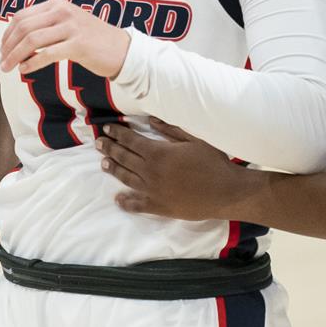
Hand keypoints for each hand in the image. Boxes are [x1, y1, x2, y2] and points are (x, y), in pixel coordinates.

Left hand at [0, 0, 129, 77]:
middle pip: (24, 28)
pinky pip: (47, 54)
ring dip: (15, 56)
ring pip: (32, 40)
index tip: (2, 49)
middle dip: (8, 47)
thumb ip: (45, 26)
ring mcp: (71, 26)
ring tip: (8, 68)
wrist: (122, 49)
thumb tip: (16, 40)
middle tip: (2, 62)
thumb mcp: (67, 24)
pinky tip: (24, 70)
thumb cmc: (92, 40)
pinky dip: (32, 63)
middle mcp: (63, 11)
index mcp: (57, 4)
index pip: (22, 16)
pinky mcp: (78, 44)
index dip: (7, 34)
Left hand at [95, 121, 250, 221]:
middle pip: (124, 158)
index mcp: (157, 153)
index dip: (117, 134)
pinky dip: (126, 202)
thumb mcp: (194, 139)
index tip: (107, 129)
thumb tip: (150, 120)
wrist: (227, 192)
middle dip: (109, 149)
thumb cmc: (214, 162)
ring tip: (104, 164)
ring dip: (113, 170)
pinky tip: (118, 199)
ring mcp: (153, 191)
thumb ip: (170, 129)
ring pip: (126, 179)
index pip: (130, 141)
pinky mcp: (159, 207)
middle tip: (99, 143)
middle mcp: (150, 172)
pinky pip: (138, 205)